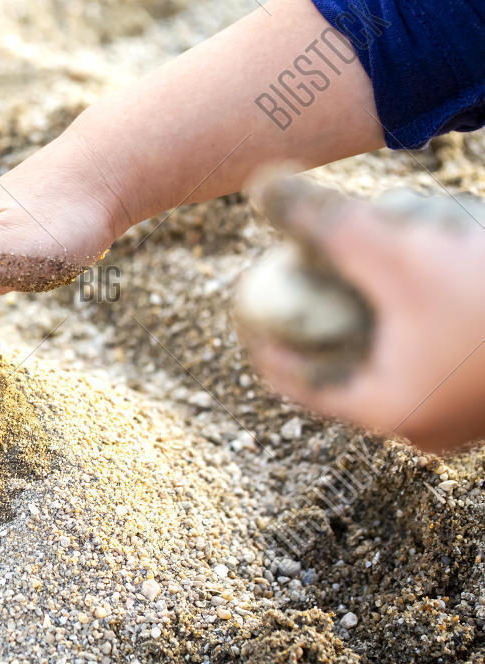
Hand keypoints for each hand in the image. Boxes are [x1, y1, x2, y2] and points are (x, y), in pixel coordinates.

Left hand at [242, 178, 484, 453]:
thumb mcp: (393, 245)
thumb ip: (320, 223)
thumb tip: (257, 186)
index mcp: (384, 409)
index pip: (292, 380)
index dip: (262, 330)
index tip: (249, 287)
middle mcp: (425, 428)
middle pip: (345, 370)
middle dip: (323, 320)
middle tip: (302, 273)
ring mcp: (470, 416)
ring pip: (398, 361)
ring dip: (377, 318)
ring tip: (361, 268)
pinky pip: (441, 354)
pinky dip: (422, 317)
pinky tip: (427, 271)